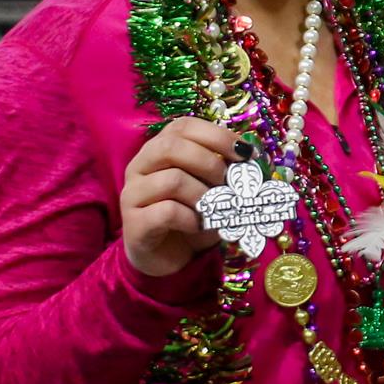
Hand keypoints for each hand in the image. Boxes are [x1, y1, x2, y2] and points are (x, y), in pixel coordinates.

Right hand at [119, 116, 247, 280]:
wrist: (166, 256)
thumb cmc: (190, 216)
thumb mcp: (210, 189)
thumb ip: (223, 169)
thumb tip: (251, 157)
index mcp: (158, 149)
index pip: (183, 126)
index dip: (217, 135)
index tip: (245, 153)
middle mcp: (139, 166)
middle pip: (171, 147)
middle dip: (209, 163)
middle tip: (228, 183)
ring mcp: (132, 194)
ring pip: (171, 180)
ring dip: (203, 195)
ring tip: (214, 209)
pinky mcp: (134, 223)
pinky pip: (166, 212)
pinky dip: (191, 219)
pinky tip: (198, 225)